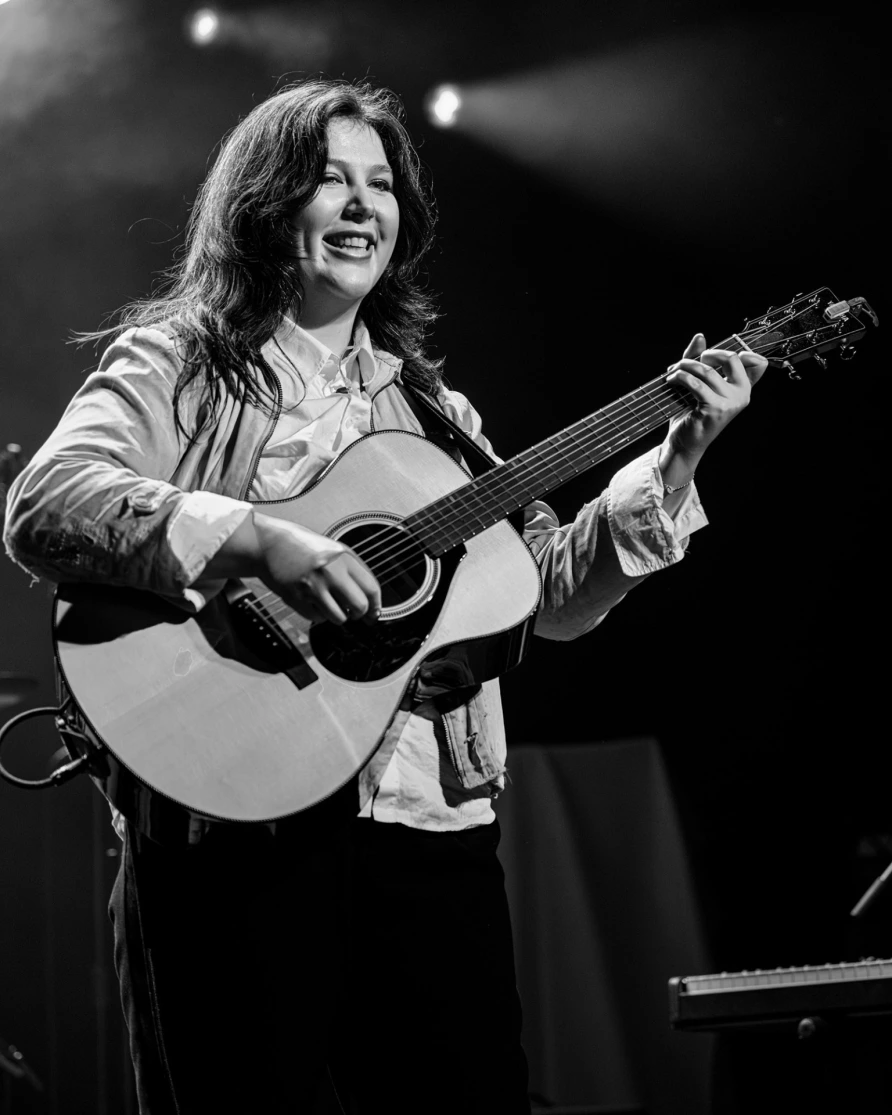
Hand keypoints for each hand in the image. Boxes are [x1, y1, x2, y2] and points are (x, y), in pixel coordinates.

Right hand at [253, 514, 381, 625]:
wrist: (267, 544)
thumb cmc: (301, 545)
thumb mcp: (332, 549)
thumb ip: (351, 569)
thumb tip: (370, 596)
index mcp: (342, 557)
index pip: (371, 588)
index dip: (377, 605)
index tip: (375, 613)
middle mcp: (330, 572)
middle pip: (360, 607)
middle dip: (361, 614)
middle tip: (357, 613)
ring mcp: (313, 586)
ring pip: (340, 618)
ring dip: (339, 616)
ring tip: (333, 605)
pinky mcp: (297, 599)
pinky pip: (318, 618)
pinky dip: (319, 615)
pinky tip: (315, 602)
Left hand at [664, 333, 766, 466]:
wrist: (684, 442)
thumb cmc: (692, 413)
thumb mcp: (698, 383)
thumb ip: (700, 359)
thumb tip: (700, 336)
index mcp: (744, 388)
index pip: (758, 363)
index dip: (742, 351)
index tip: (715, 354)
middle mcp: (742, 395)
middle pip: (732, 358)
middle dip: (707, 353)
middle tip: (690, 360)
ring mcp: (731, 402)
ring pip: (707, 370)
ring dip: (685, 366)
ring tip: (672, 371)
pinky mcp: (715, 408)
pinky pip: (695, 383)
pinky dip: (679, 377)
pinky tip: (670, 380)